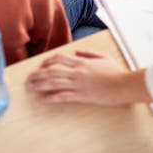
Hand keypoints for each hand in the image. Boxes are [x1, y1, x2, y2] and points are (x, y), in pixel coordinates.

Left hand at [26, 51, 151, 105]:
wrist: (124, 85)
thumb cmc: (116, 72)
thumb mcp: (103, 57)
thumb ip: (88, 54)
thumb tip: (76, 53)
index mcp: (82, 62)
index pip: (60, 58)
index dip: (48, 61)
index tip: (42, 65)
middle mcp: (77, 72)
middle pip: (53, 71)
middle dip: (39, 74)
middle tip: (29, 78)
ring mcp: (79, 84)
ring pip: (55, 83)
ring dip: (41, 85)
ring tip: (31, 88)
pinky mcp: (82, 96)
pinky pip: (63, 96)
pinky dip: (51, 98)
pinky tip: (42, 100)